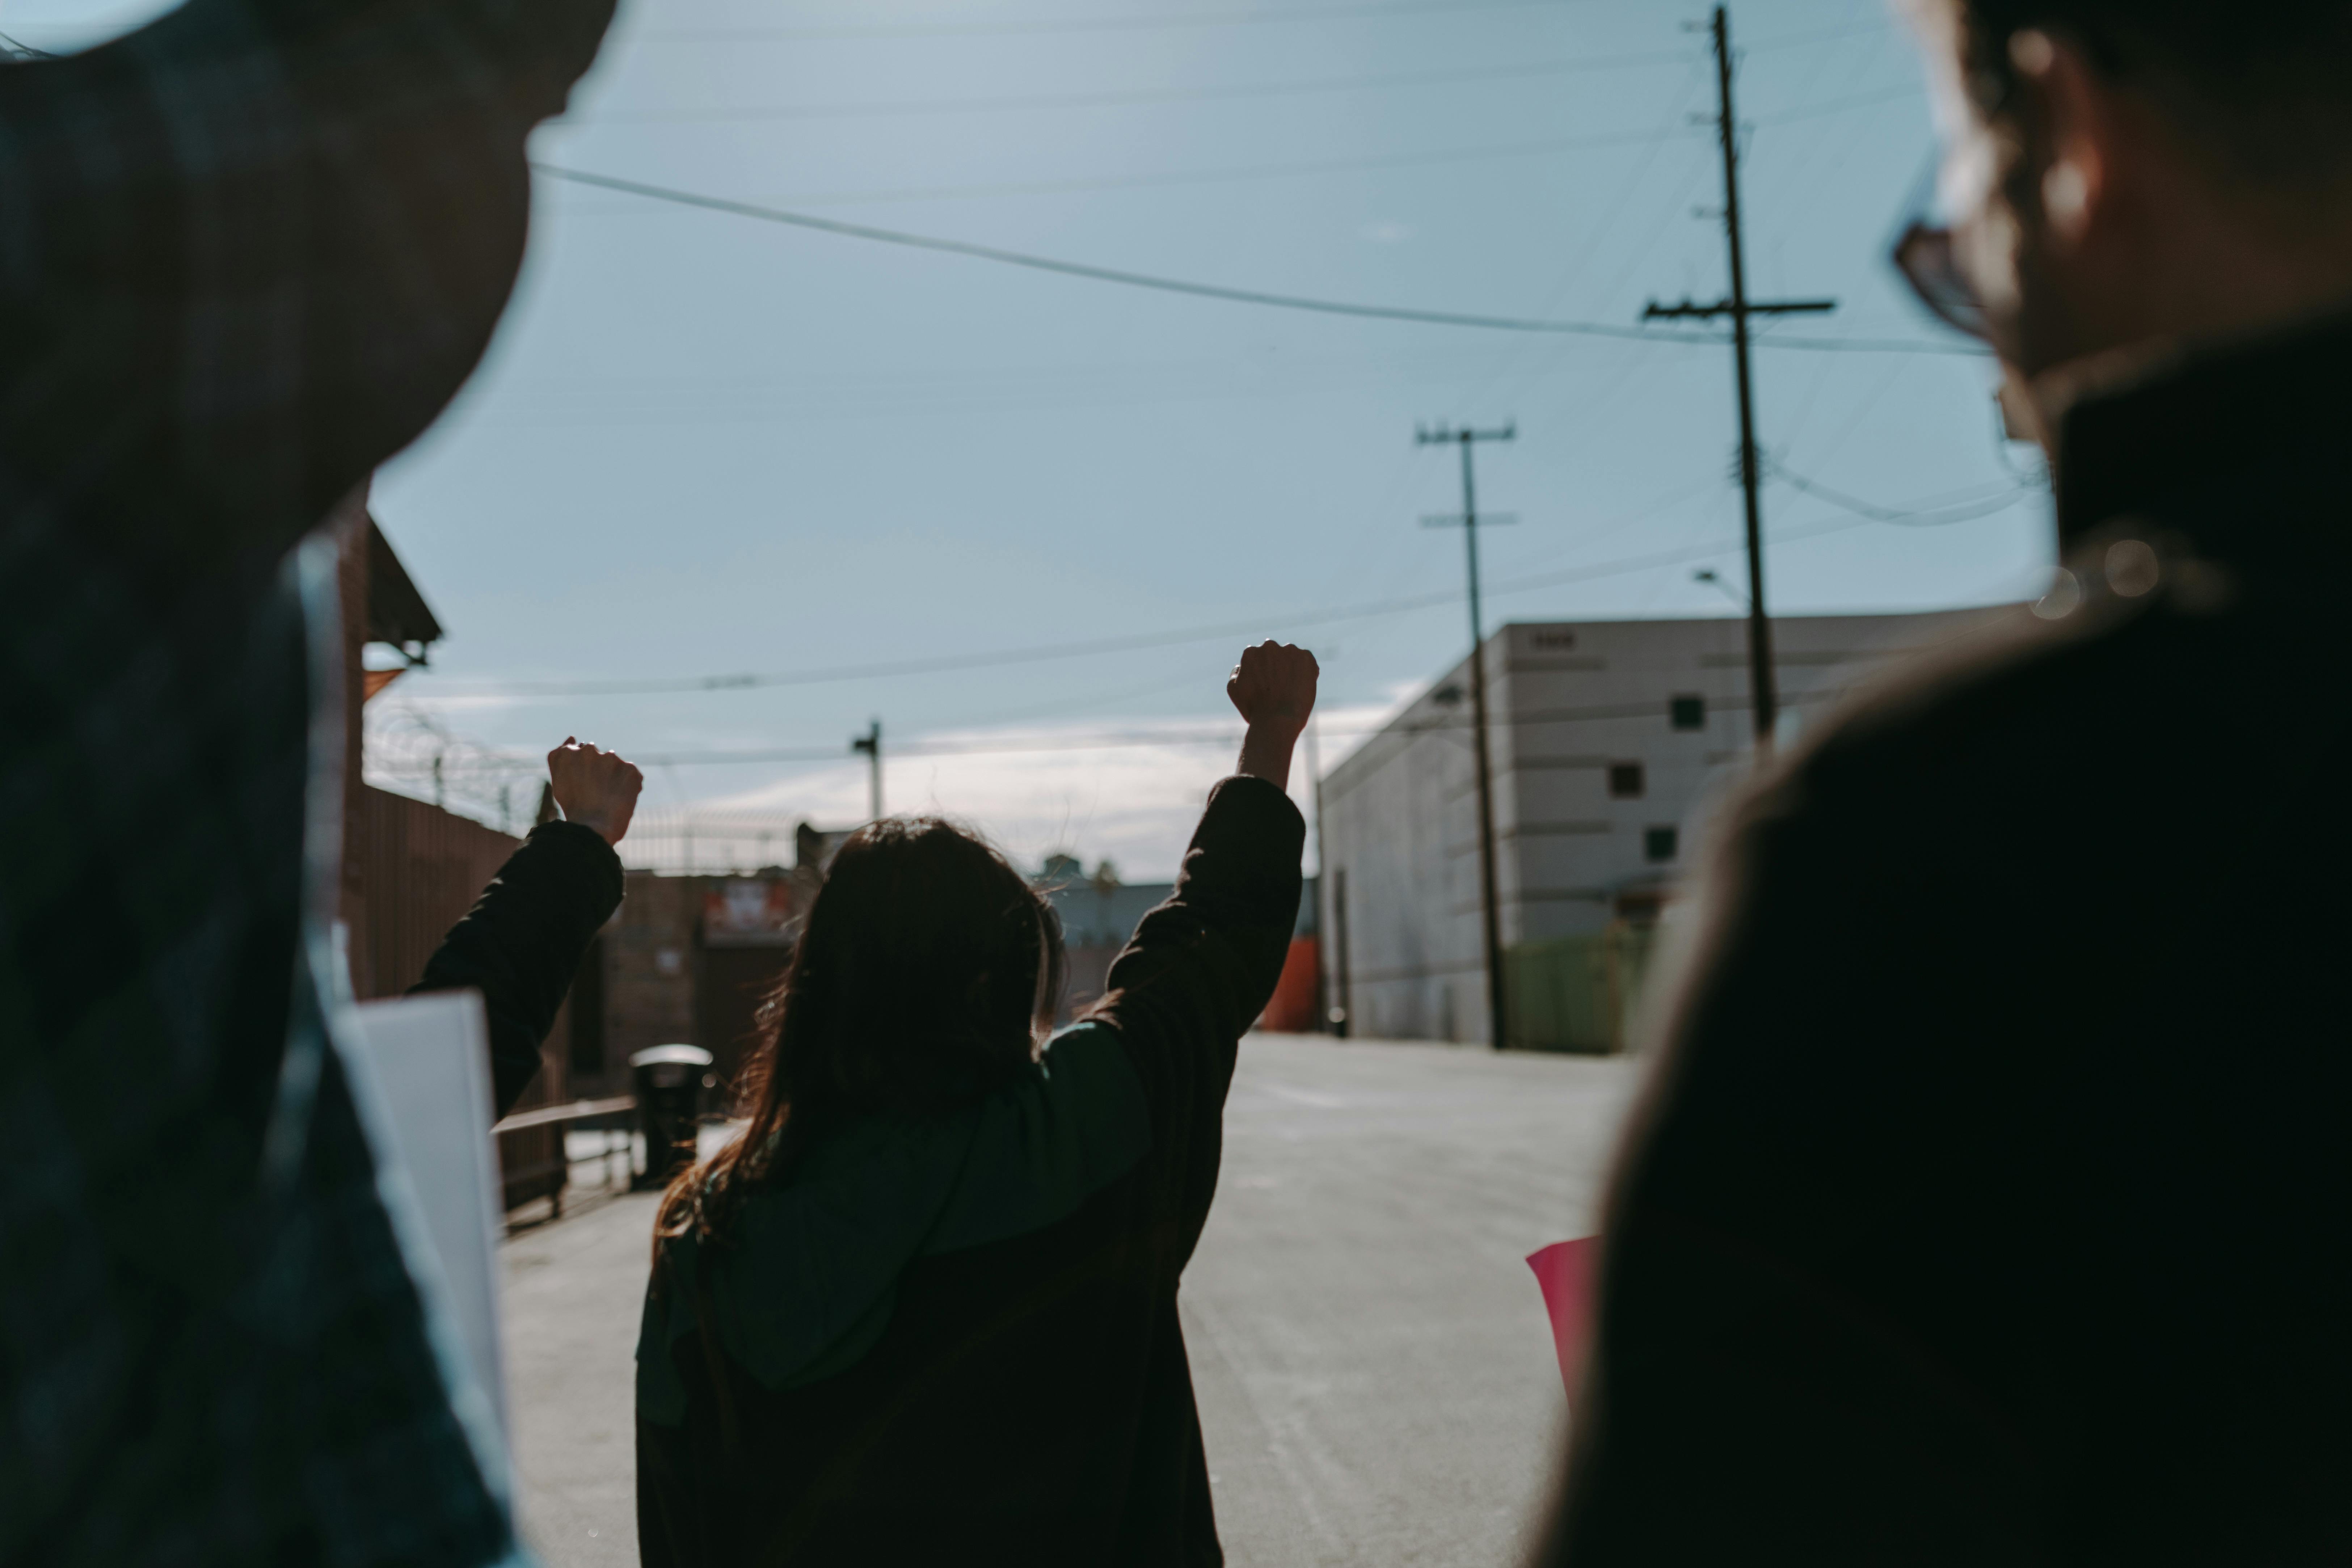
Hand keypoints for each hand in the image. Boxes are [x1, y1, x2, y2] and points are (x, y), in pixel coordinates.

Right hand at [547, 737, 643, 845]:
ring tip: (607, 798)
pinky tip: (619, 799)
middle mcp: (589, 750)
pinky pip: (631, 775)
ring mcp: (611, 758)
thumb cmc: (574, 808)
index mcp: (568, 752)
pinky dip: (629, 786)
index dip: (585, 771)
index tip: (585, 785)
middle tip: (596, 794)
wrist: (593, 828)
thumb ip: (560, 757)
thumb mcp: (558, 781)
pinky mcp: (630, 768)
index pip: (581, 753)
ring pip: (615, 765)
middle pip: (599, 758)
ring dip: (614, 777)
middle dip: (600, 772)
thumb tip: (572, 737)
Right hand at [1227, 641, 1317, 786]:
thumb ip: (1236, 673)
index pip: (1258, 659)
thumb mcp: (1234, 689)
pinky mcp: (1306, 658)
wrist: (1278, 719)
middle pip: (1274, 655)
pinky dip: (1307, 672)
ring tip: (1291, 689)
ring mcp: (1289, 650)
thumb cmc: (1253, 708)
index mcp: (1251, 653)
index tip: (1266, 685)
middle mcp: (1269, 646)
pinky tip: (1301, 688)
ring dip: (1292, 668)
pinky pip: (1307, 662)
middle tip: (1279, 687)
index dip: (1262, 673)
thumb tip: (1242, 666)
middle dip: (1277, 667)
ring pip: (1291, 657)